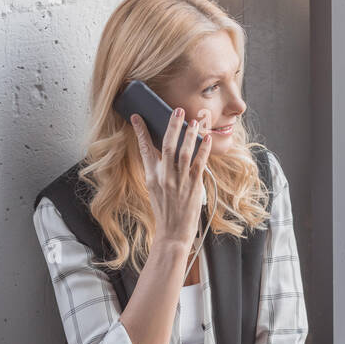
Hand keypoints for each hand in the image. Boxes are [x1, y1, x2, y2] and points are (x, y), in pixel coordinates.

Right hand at [130, 106, 211, 250]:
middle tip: (177, 110)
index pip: (144, 149)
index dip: (141, 132)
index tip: (137, 117)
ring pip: (184, 151)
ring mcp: (179, 181)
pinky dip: (204, 150)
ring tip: (195, 120)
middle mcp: (164, 177)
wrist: (172, 233)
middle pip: (167, 145)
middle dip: (173, 125)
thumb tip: (162, 153)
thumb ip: (157, 171)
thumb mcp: (154, 190)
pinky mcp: (193, 186)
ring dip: (190, 134)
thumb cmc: (165, 212)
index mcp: (152, 176)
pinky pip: (199, 163)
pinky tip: (207, 139)